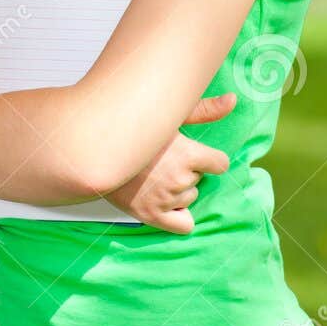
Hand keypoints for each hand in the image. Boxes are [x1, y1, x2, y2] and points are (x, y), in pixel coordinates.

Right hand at [106, 93, 235, 233]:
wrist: (93, 150)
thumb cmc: (130, 130)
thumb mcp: (168, 116)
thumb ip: (204, 110)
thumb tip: (233, 100)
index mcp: (187, 154)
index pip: (220, 164)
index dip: (208, 159)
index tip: (191, 154)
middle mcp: (178, 178)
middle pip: (200, 181)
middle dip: (185, 172)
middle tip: (161, 161)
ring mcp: (165, 199)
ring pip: (189, 199)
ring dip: (177, 191)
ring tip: (153, 176)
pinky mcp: (151, 215)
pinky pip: (184, 225)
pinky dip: (177, 216)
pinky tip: (162, 200)